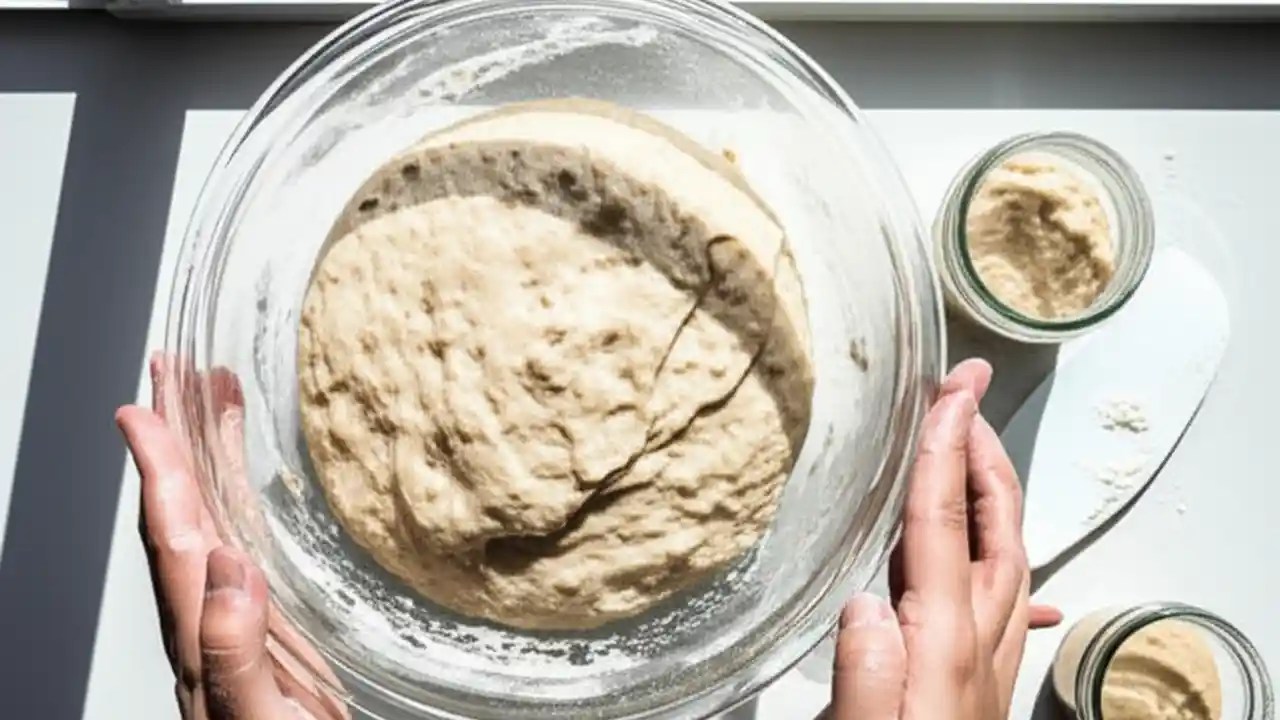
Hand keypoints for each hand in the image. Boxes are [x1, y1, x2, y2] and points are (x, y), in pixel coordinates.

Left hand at [117, 355, 347, 719]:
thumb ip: (236, 652)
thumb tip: (225, 568)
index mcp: (201, 633)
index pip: (172, 536)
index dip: (157, 470)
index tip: (139, 409)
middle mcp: (207, 612)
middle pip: (181, 509)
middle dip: (174, 435)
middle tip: (174, 368)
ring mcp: (234, 610)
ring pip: (209, 515)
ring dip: (205, 450)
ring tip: (213, 391)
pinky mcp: (266, 617)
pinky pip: (241, 537)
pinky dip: (238, 491)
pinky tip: (245, 468)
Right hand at [829, 359, 1061, 719]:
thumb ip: (865, 682)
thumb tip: (867, 604)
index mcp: (942, 650)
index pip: (945, 530)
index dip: (946, 454)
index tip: (951, 394)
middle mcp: (975, 647)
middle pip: (995, 529)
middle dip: (983, 454)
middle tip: (965, 396)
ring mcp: (980, 663)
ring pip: (1005, 555)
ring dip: (990, 492)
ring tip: (964, 449)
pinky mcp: (970, 678)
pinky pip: (999, 593)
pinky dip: (991, 547)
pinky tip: (985, 553)